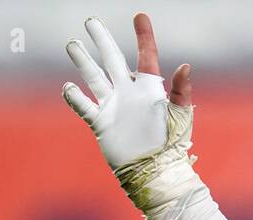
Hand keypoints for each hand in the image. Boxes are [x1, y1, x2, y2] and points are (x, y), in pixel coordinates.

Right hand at [62, 13, 192, 168]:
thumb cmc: (172, 146)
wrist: (155, 171)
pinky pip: (84, 107)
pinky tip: (67, 86)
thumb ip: (181, 91)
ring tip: (72, 44)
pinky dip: (74, 97)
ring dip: (83, 61)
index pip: (146, 56)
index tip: (140, 16)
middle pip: (112, 61)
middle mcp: (129, 94)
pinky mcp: (102, 124)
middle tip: (91, 22)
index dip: (144, 36)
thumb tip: (185, 66)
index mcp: (150, 89)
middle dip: (102, 41)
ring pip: (94, 77)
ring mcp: (114, 107)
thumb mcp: (180, 116)